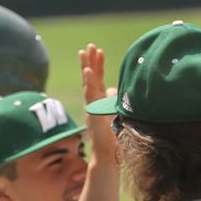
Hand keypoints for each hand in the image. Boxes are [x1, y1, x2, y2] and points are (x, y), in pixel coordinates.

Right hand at [80, 43, 116, 167]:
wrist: (108, 155)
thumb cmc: (113, 138)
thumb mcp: (115, 114)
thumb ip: (112, 101)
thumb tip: (113, 90)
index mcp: (99, 103)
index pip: (97, 79)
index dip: (97, 65)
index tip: (98, 50)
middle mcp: (93, 103)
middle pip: (90, 78)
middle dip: (89, 61)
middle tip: (89, 45)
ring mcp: (92, 108)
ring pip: (87, 84)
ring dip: (86, 67)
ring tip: (84, 53)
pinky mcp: (93, 113)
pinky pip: (89, 94)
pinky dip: (87, 81)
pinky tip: (86, 70)